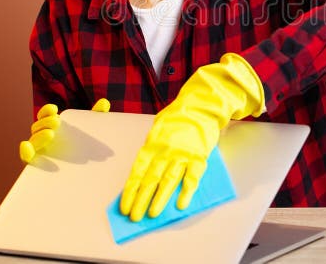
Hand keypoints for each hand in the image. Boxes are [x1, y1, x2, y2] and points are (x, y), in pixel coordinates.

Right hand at [19, 98, 110, 162]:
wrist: (88, 173)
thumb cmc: (87, 147)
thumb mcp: (92, 131)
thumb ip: (96, 116)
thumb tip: (104, 103)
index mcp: (54, 127)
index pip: (45, 116)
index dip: (47, 111)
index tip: (55, 109)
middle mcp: (43, 138)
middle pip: (38, 127)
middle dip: (45, 122)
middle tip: (57, 121)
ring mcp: (40, 151)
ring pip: (33, 141)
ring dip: (38, 135)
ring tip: (50, 133)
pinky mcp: (38, 165)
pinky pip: (27, 158)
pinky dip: (24, 152)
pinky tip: (26, 146)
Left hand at [119, 53, 264, 221]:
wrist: (201, 107)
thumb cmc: (177, 118)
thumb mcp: (157, 130)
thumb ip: (150, 150)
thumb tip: (141, 175)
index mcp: (152, 144)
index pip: (137, 172)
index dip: (130, 191)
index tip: (124, 207)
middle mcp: (165, 150)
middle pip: (151, 179)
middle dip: (141, 200)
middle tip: (135, 217)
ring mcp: (183, 154)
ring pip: (169, 180)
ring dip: (160, 199)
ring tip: (152, 215)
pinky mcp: (199, 156)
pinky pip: (192, 177)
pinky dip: (187, 192)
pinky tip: (180, 205)